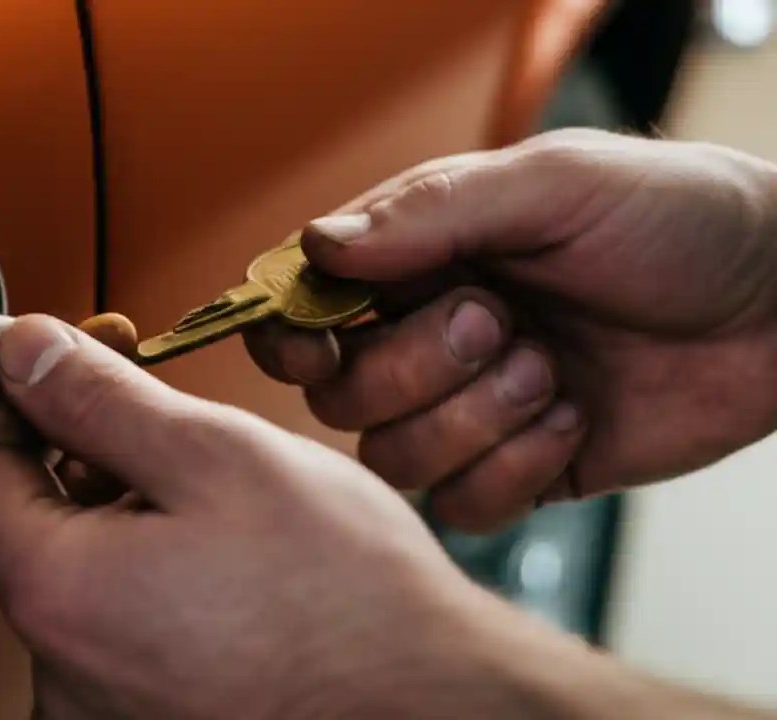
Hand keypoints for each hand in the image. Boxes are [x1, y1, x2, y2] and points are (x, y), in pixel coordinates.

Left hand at [0, 315, 615, 718]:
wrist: (432, 705)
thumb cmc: (349, 599)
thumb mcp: (217, 456)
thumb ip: (99, 400)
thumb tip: (25, 353)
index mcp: (57, 595)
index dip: (22, 403)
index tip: (68, 372)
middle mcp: (59, 674)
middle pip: (33, 529)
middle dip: (92, 463)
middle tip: (173, 434)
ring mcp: (100, 713)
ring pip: (83, 581)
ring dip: (132, 525)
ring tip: (221, 514)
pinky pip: (120, 635)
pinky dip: (155, 589)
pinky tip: (225, 575)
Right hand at [248, 129, 776, 530]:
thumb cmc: (672, 218)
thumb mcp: (553, 185)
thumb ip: (431, 211)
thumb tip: (317, 247)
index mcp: (414, 262)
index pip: (302, 310)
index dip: (291, 336)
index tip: (323, 340)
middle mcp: (425, 339)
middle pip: (338, 397)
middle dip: (416, 368)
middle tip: (501, 322)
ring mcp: (469, 412)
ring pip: (393, 460)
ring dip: (474, 420)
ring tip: (551, 370)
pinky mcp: (518, 473)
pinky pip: (464, 507)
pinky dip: (517, 469)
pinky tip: (574, 419)